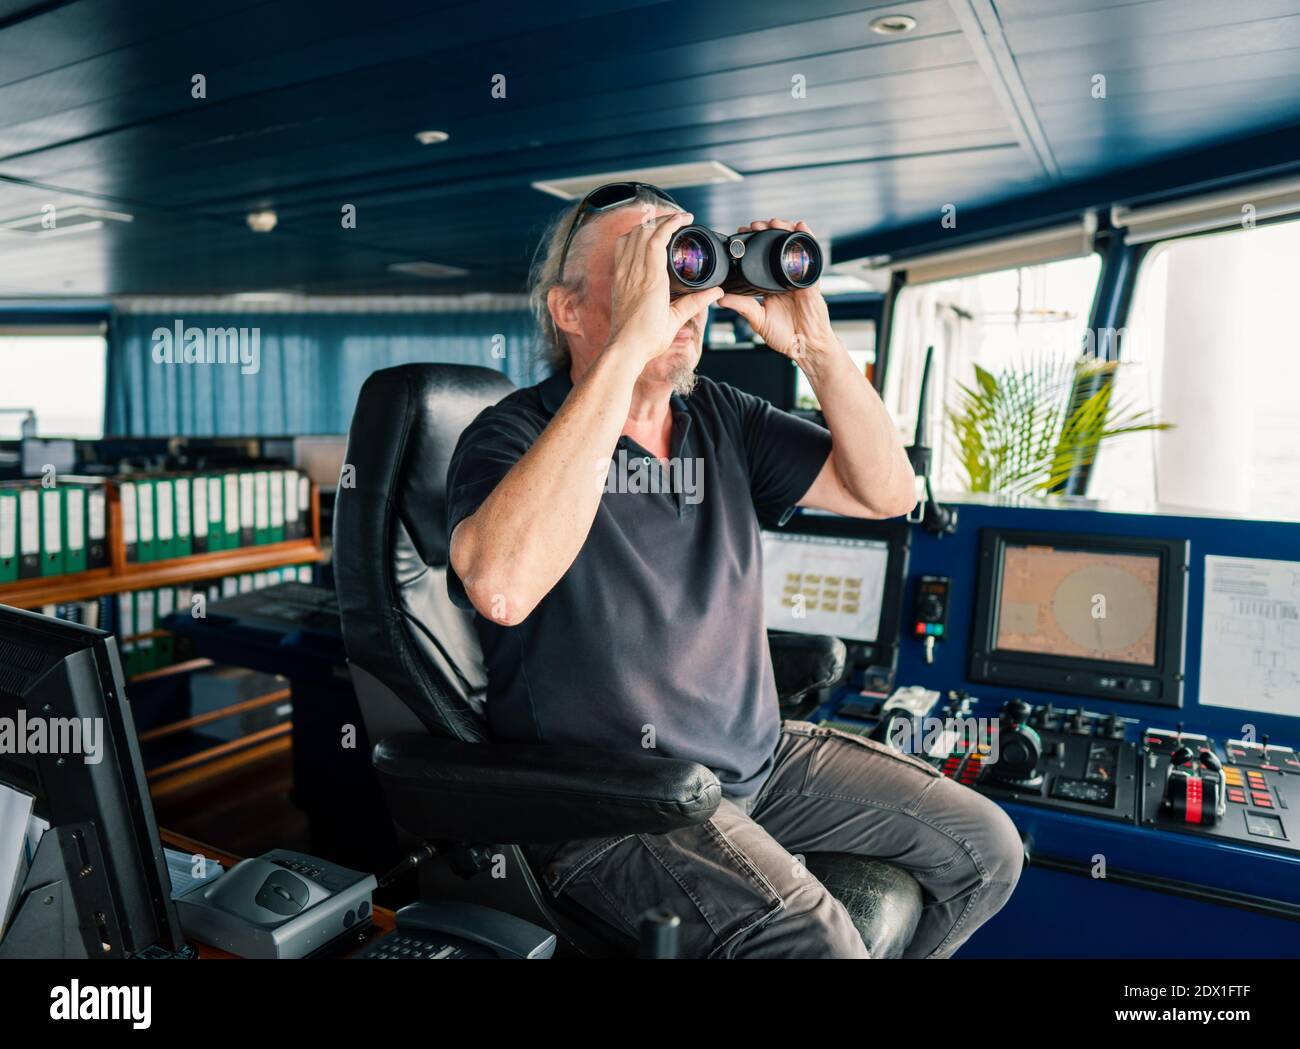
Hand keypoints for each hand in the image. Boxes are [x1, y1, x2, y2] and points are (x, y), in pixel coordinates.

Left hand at [605, 212, 722, 365]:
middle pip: (644, 231)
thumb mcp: (677, 319)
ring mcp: (623, 274)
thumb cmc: (649, 337)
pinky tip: (640, 238)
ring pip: (630, 236)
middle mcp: (635, 273)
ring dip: (646, 225)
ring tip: (661, 224)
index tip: (686, 217)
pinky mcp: (617, 279)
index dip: (672, 222)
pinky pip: (620, 248)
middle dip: (662, 219)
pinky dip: (631, 236)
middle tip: (678, 219)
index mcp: (652, 280)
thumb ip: (697, 302)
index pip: (658, 239)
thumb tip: (716, 292)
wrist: (626, 348)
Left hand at [718, 219, 836, 363]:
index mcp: (771, 286)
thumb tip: (719, 298)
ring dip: (784, 231)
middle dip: (767, 232)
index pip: (761, 259)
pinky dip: (807, 239)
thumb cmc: (785, 336)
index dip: (753, 245)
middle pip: (776, 248)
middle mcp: (784, 278)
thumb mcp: (758, 319)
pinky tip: (801, 227)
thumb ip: (741, 306)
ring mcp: (799, 278)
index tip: (741, 234)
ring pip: (792, 247)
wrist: (806, 347)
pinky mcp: (811, 281)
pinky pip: (811, 256)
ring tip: (773, 222)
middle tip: (754, 225)